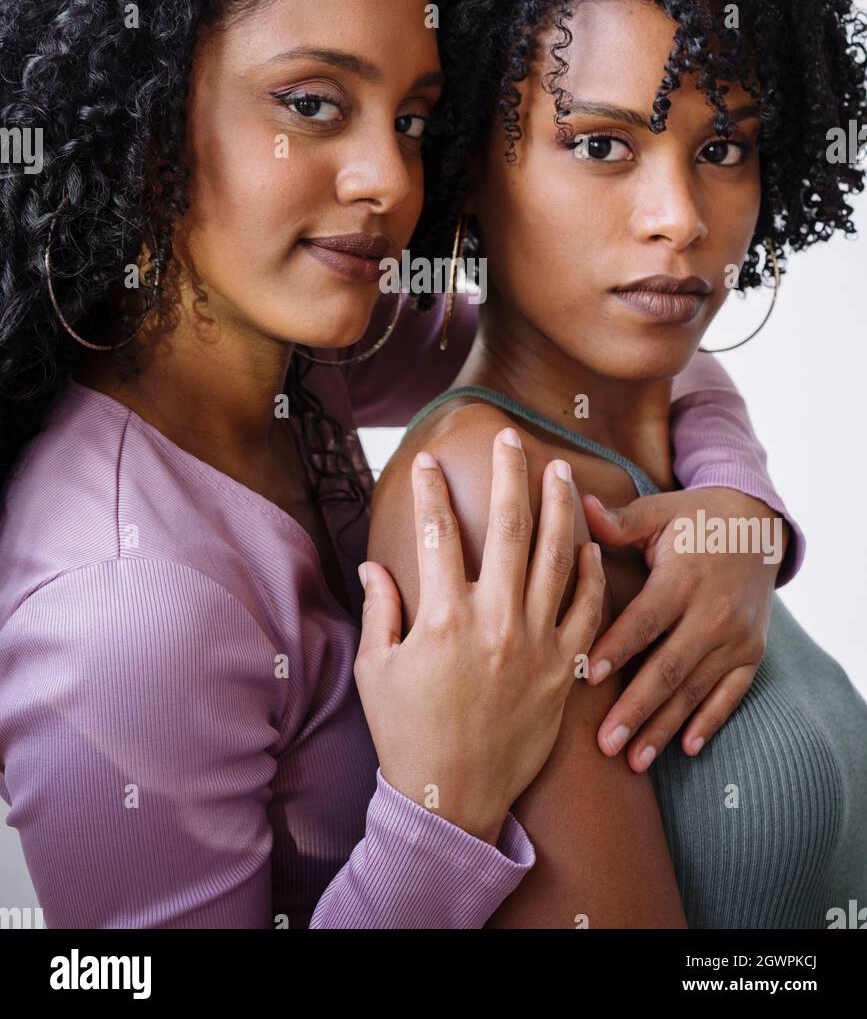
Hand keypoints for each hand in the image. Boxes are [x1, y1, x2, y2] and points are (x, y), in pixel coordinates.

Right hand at [354, 428, 605, 844]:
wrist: (453, 800)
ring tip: (560, 469)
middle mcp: (494, 621)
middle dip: (509, 474)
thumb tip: (375, 564)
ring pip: (556, 557)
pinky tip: (589, 542)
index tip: (431, 459)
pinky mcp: (565, 670)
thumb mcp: (376, 671)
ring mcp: (536, 644)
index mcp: (442, 618)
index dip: (433, 490)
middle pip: (508, 527)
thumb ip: (380, 611)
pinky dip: (591, 572)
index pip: (438, 532)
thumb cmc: (407, 734)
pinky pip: (587, 610)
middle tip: (511, 437)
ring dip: (560, 506)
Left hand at [581, 487, 783, 771]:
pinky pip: (730, 695)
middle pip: (669, 668)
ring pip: (696, 690)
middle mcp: (713, 613)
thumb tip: (578, 505)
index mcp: (683, 579)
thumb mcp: (659, 512)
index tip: (588, 676)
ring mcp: (737, 638)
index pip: (646, 620)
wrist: (758, 526)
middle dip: (636, 709)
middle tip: (605, 744)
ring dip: (664, 727)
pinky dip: (709, 722)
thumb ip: (620, 521)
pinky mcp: (752, 653)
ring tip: (633, 761)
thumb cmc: (695, 518)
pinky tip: (686, 749)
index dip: (617, 648)